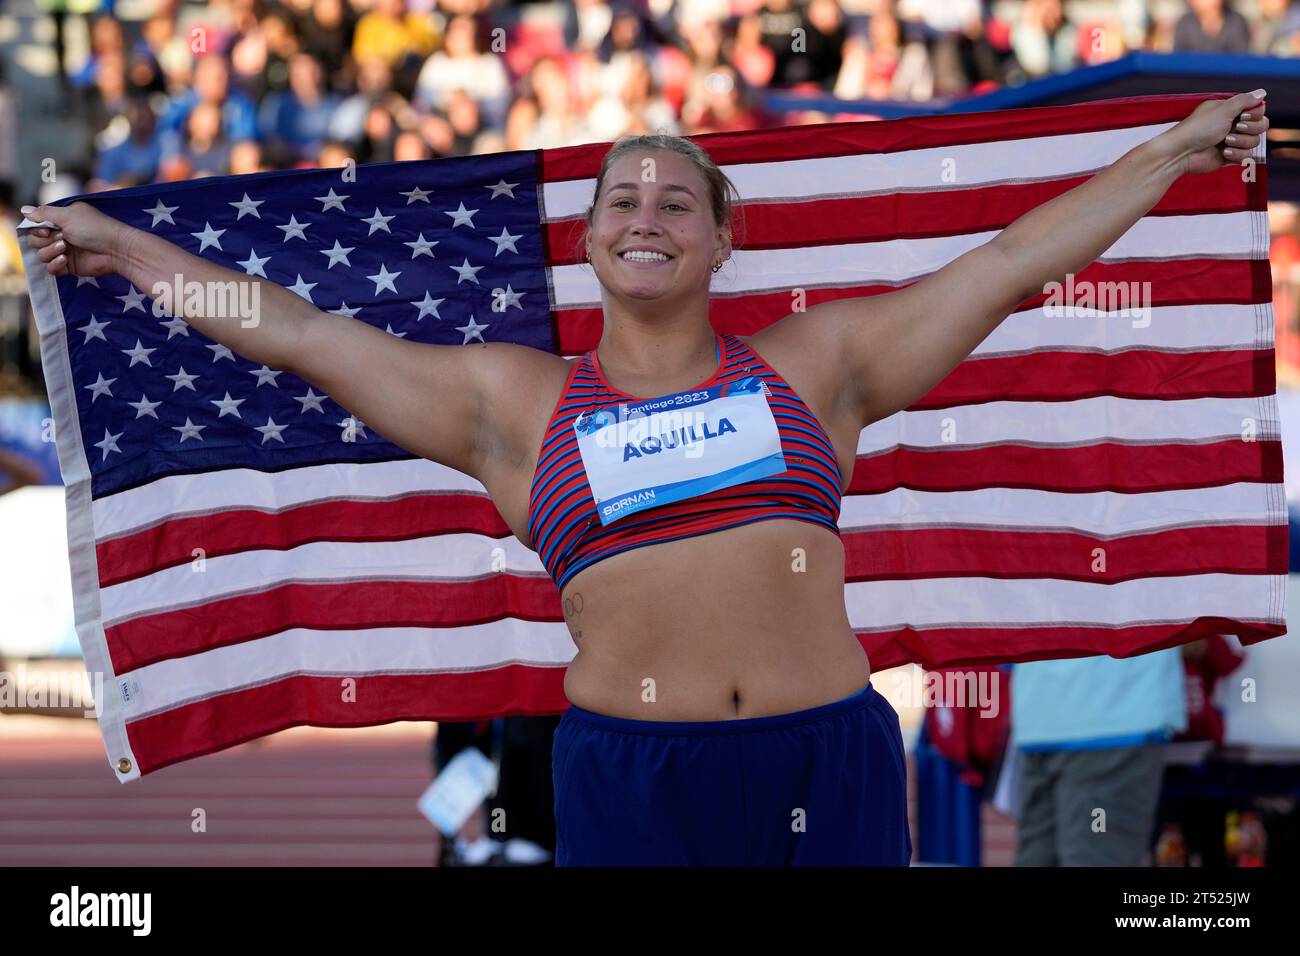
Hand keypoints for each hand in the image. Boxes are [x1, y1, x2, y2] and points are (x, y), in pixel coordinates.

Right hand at [19, 201, 133, 278]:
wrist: (117, 250)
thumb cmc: (95, 228)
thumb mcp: (68, 215)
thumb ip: (44, 214)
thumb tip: (24, 210)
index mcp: (61, 220)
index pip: (35, 225)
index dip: (36, 229)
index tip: (46, 229)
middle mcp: (61, 235)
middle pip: (34, 241)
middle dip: (44, 240)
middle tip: (63, 238)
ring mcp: (65, 251)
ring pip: (41, 255)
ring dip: (50, 251)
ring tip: (66, 247)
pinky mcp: (70, 267)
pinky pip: (51, 269)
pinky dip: (55, 264)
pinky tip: (65, 260)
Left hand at [1159, 90, 1269, 176]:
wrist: (1182, 153)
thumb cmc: (1198, 128)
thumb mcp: (1223, 109)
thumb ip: (1244, 100)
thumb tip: (1262, 92)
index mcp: (1231, 111)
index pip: (1259, 110)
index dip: (1256, 114)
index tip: (1243, 115)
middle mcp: (1233, 125)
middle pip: (1261, 126)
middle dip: (1251, 128)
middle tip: (1236, 128)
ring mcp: (1232, 141)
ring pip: (1255, 142)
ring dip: (1242, 142)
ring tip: (1225, 142)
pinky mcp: (1230, 157)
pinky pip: (1247, 156)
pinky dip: (1237, 155)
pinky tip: (1224, 153)